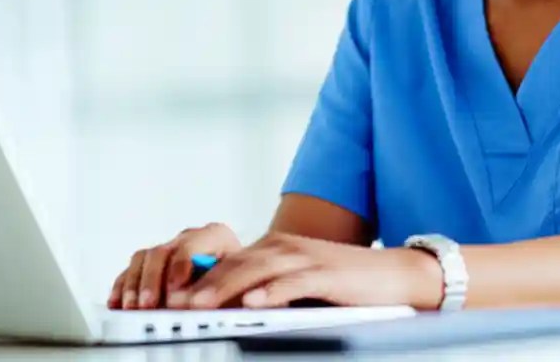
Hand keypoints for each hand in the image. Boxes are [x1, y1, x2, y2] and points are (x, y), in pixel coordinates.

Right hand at [107, 222, 241, 309]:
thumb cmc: (241, 281)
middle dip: (154, 280)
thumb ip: (219, 287)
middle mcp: (189, 238)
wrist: (239, 280)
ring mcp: (169, 249)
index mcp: (215, 236)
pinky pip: (132, 270)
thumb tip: (197, 300)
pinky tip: (118, 302)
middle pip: (164, 251)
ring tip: (134, 307)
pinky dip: (123, 286)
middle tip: (150, 303)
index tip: (176, 287)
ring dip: (135, 284)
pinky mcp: (153, 264)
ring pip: (144, 258)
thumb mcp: (239, 281)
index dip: (181, 264)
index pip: (194, 242)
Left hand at [179, 231, 443, 309]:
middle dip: (196, 284)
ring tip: (195, 304)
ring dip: (221, 287)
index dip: (193, 278)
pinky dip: (270, 291)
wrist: (394, 276)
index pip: (225, 262)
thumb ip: (264, 291)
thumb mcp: (296, 285)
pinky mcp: (326, 273)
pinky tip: (251, 302)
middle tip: (168, 304)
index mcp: (272, 250)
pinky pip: (292, 281)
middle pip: (232, 264)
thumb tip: (225, 312)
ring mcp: (304, 258)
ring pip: (255, 270)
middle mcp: (283, 248)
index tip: (165, 299)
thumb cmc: (343, 286)